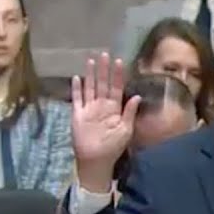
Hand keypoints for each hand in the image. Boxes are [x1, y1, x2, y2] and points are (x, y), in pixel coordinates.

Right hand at [71, 52, 140, 192]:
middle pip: (102, 83)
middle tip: (104, 54)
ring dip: (90, 74)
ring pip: (90, 87)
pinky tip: (77, 77)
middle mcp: (101, 105)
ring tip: (91, 60)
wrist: (96, 159)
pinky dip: (77, 89)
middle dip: (103, 69)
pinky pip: (77, 99)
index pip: (116, 87)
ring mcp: (89, 108)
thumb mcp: (126, 129)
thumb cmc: (113, 146)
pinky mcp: (78, 114)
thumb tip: (137, 96)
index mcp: (114, 108)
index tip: (119, 62)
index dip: (117, 75)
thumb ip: (130, 112)